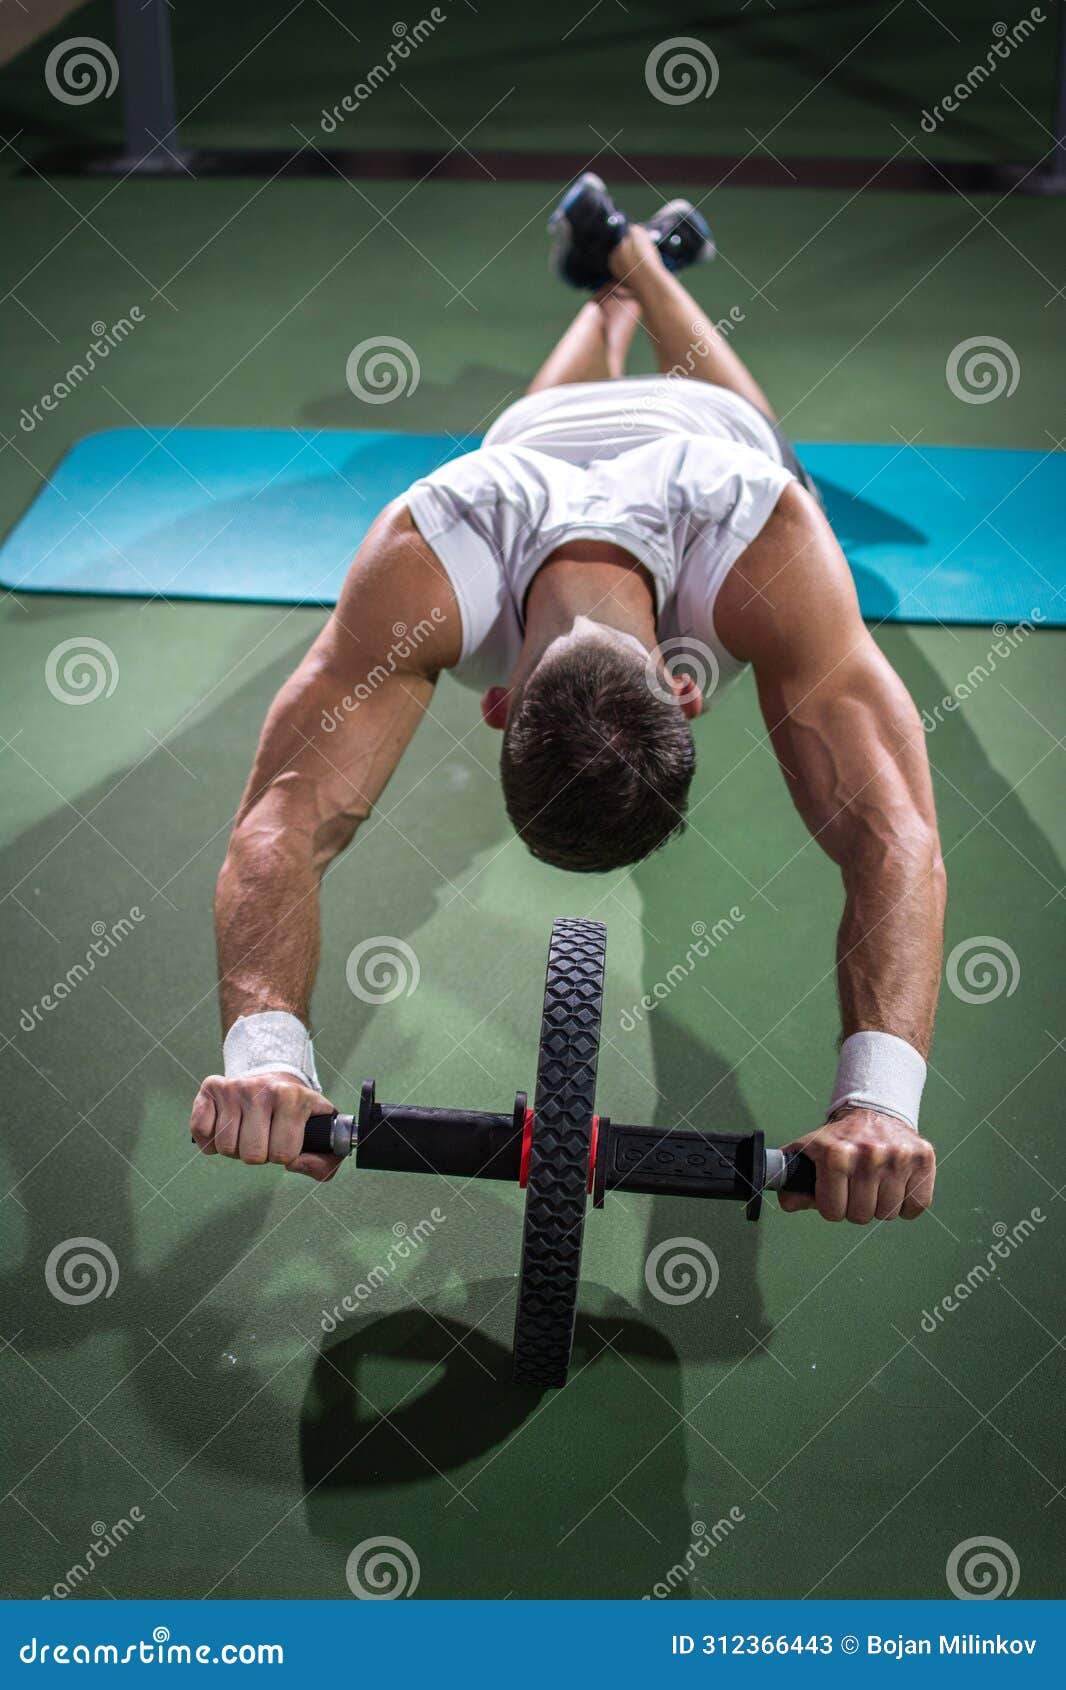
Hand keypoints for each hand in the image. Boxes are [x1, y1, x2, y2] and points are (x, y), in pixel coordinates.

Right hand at [190, 1072, 341, 1180]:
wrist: (276, 1077)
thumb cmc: (298, 1113)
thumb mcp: (322, 1132)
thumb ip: (324, 1163)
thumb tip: (295, 1166)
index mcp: (294, 1098)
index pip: (283, 1155)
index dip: (285, 1156)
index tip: (287, 1141)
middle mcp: (263, 1089)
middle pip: (251, 1155)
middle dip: (259, 1154)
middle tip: (265, 1138)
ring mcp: (235, 1087)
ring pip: (225, 1148)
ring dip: (235, 1148)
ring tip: (247, 1131)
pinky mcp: (212, 1087)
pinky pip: (200, 1131)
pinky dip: (210, 1139)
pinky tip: (225, 1127)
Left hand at [778, 1108, 934, 1222]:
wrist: (875, 1111)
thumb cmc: (839, 1139)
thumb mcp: (810, 1153)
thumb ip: (793, 1181)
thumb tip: (788, 1202)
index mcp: (835, 1153)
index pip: (833, 1212)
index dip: (832, 1206)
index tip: (835, 1192)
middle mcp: (868, 1153)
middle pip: (862, 1216)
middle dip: (856, 1207)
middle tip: (856, 1187)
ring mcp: (898, 1155)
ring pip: (889, 1213)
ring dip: (881, 1205)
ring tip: (875, 1183)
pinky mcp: (923, 1157)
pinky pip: (917, 1205)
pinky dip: (907, 1203)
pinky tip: (897, 1184)